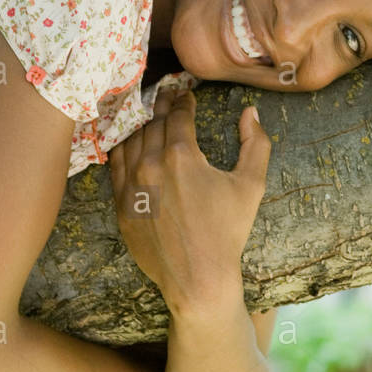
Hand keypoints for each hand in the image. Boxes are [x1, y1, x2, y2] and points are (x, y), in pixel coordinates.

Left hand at [108, 87, 271, 314]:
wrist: (198, 277)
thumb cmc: (228, 231)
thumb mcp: (251, 185)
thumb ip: (256, 144)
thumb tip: (251, 112)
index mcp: (181, 156)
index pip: (178, 115)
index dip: (183, 100)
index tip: (186, 93)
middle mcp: (151, 165)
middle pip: (153, 123)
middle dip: (162, 105)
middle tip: (166, 93)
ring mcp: (132, 186)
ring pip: (132, 141)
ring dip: (142, 123)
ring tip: (149, 113)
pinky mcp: (121, 205)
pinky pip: (116, 166)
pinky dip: (124, 148)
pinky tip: (131, 142)